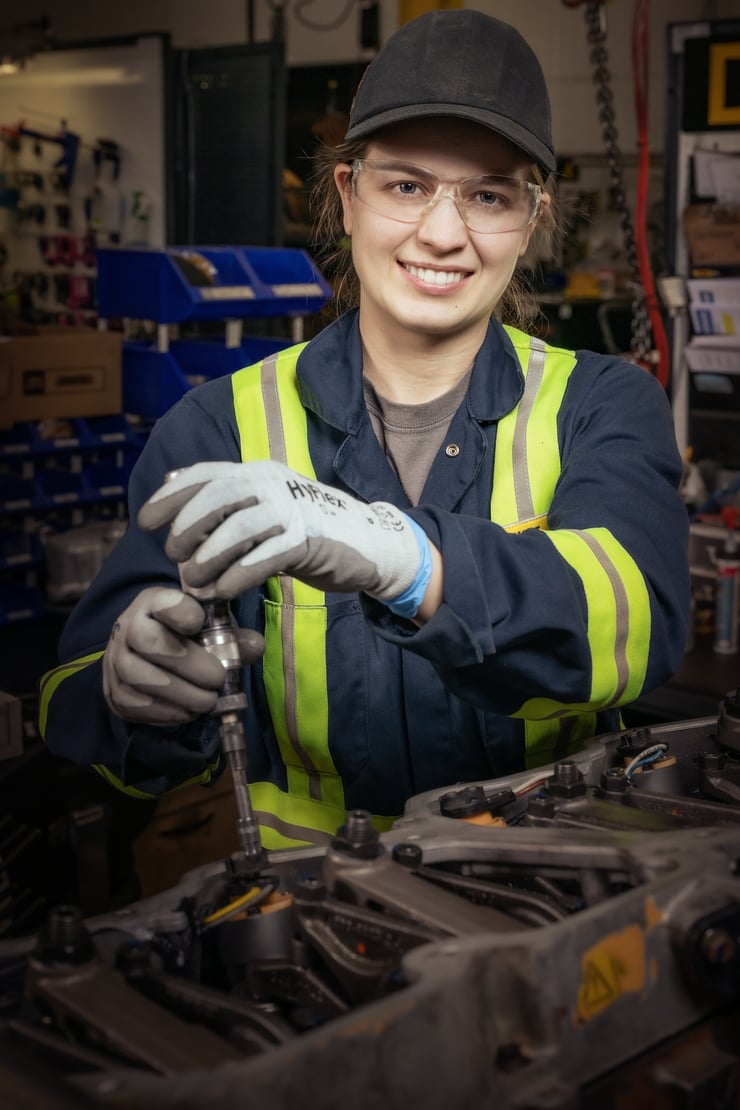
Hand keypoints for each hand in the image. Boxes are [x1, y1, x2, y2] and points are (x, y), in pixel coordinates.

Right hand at [103, 587, 264, 724]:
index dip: (181, 611)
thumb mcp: (208, 628)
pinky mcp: (114, 690)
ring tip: (208, 701)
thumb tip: (256, 646)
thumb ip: (232, 636)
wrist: (145, 657)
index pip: (162, 601)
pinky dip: (167, 712)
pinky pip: (136, 704)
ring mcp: (116, 660)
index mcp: (153, 603)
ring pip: (140, 677)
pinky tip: (189, 712)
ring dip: (181, 694)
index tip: (200, 622)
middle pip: (149, 642)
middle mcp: (128, 627)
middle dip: (188, 663)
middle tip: (218, 679)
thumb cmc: (184, 637)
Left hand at [137, 461, 426, 605]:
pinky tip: (223, 591)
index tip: (144, 521)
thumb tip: (176, 508)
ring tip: (194, 582)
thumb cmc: (311, 533)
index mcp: (259, 473)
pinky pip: (266, 556)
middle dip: (186, 527)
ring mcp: (293, 509)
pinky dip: (239, 575)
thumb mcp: (266, 514)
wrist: (374, 545)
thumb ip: (229, 511)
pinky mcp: (309, 539)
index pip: (206, 474)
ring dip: (208, 557)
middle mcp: (273, 484)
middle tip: (173, 556)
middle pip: (217, 496)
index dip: (171, 496)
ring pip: (238, 527)